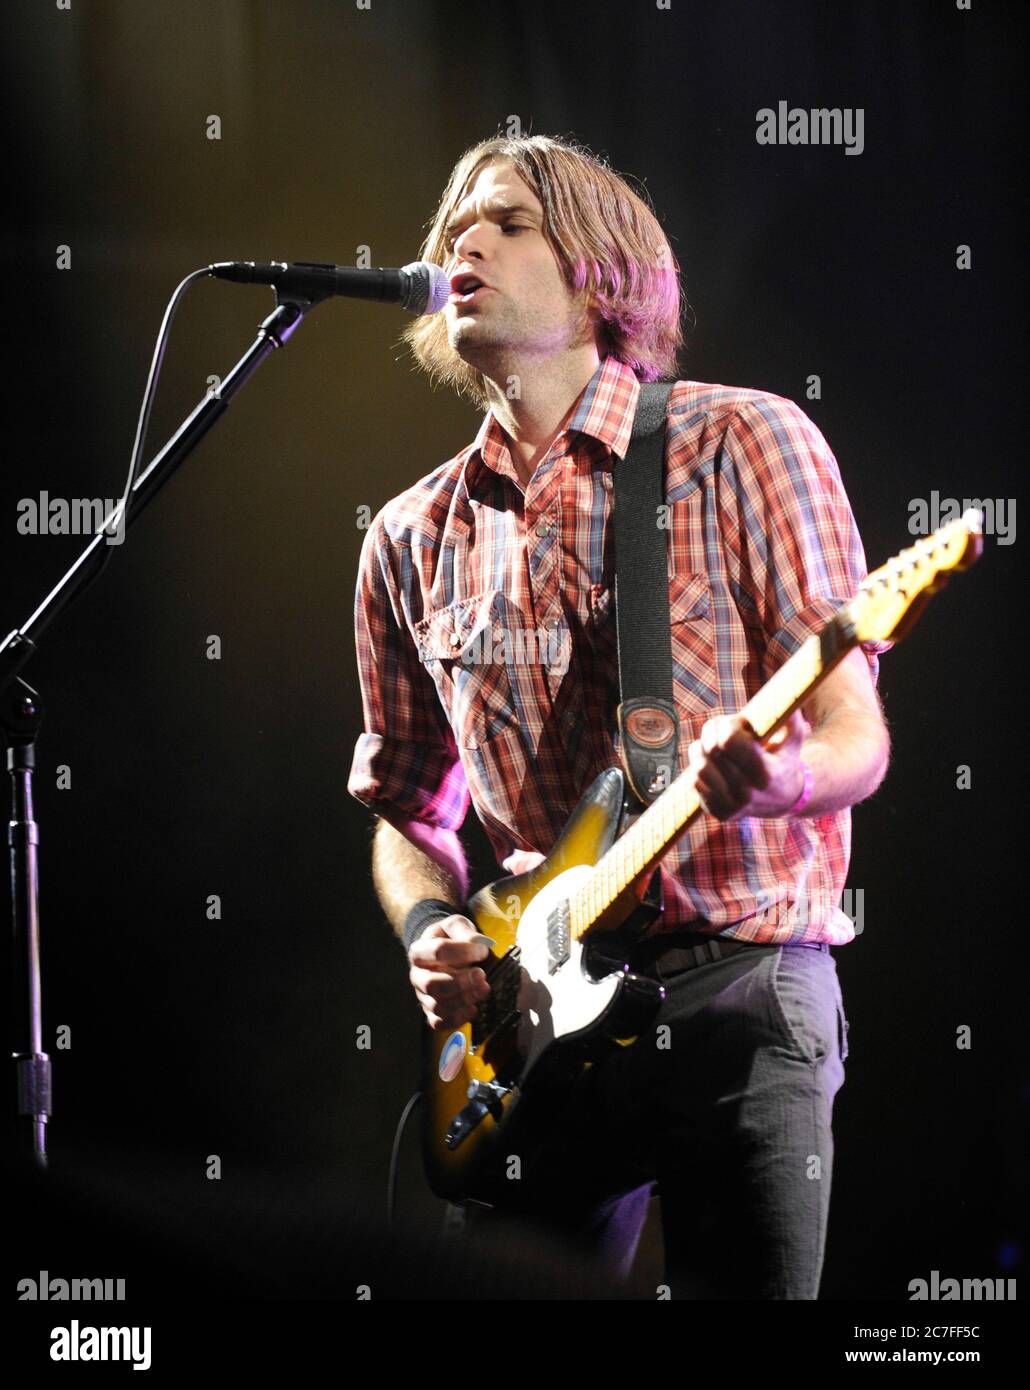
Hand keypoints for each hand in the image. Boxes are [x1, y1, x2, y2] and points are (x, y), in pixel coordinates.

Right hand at [408, 915, 491, 1030]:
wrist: (445, 955)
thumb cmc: (451, 939)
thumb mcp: (456, 925)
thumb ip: (464, 930)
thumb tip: (476, 943)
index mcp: (419, 951)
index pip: (437, 951)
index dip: (463, 951)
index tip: (483, 950)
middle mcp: (417, 976)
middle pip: (432, 984)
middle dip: (461, 982)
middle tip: (482, 975)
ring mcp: (423, 996)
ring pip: (437, 1006)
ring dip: (464, 1000)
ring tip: (484, 989)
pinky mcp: (432, 1013)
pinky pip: (440, 1023)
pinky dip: (458, 1019)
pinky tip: (474, 1008)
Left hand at [687, 710, 810, 820]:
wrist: (782, 798)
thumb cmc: (783, 759)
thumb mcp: (793, 740)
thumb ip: (791, 721)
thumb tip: (788, 709)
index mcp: (766, 773)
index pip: (728, 740)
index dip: (725, 725)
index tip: (731, 722)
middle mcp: (748, 793)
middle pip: (711, 749)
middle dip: (712, 732)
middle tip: (720, 730)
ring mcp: (733, 806)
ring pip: (698, 767)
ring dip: (701, 750)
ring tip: (713, 747)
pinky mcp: (719, 812)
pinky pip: (695, 782)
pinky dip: (701, 768)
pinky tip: (714, 766)